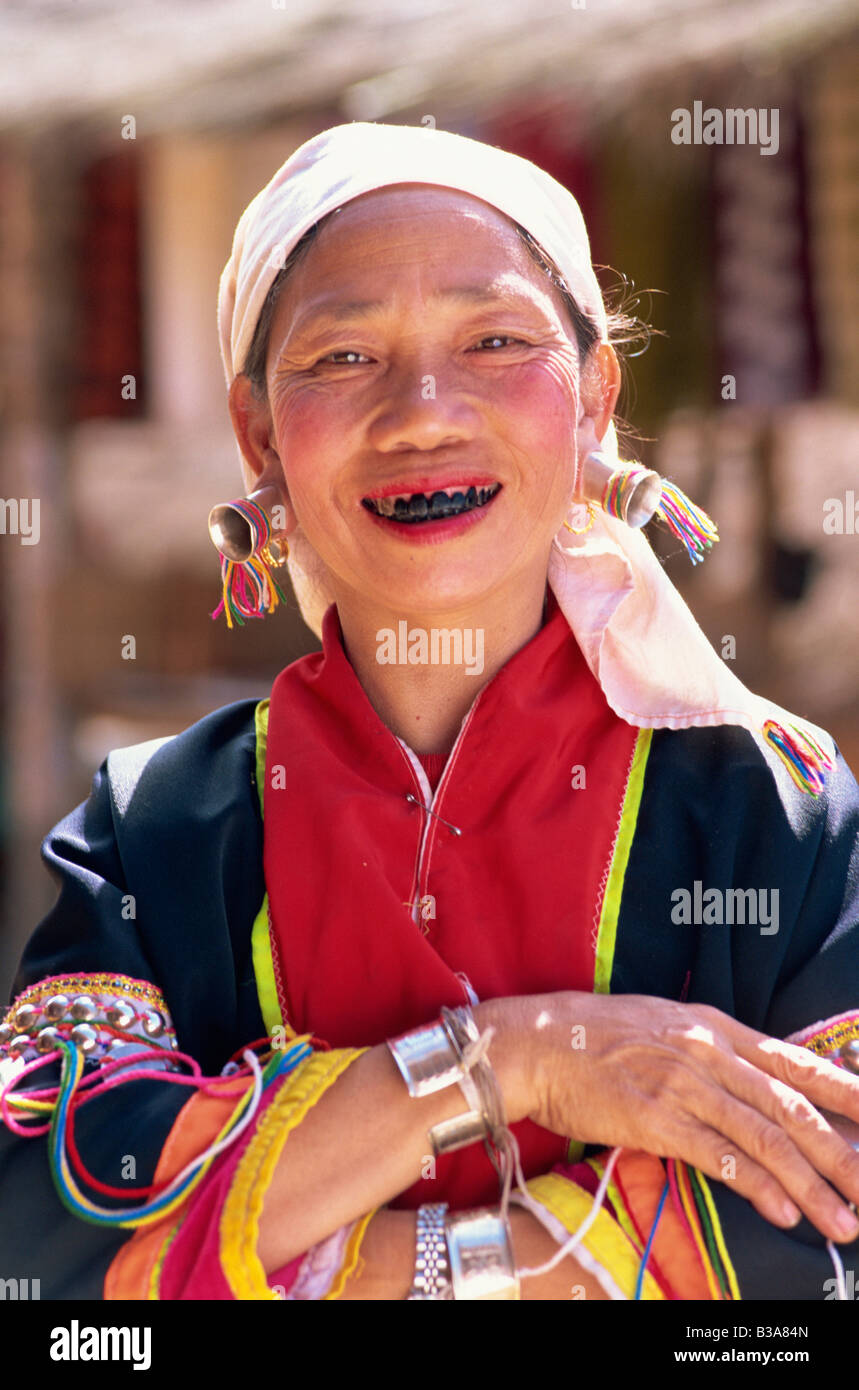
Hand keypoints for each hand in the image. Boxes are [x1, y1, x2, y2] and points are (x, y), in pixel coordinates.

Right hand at [479, 992, 858, 1243]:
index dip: (843, 1089)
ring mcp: (683, 1084)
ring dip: (808, 1183)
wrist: (538, 1042)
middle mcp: (707, 1052)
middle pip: (791, 1106)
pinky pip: (718, 1157)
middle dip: (839, 1152)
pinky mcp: (655, 1118)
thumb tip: (751, 1084)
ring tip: (839, 1219)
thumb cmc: (596, 1035)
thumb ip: (711, 1051)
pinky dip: (756, 1186)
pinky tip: (781, 1210)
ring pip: (764, 1138)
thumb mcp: (665, 1025)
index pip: (794, 1061)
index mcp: (714, 1027)